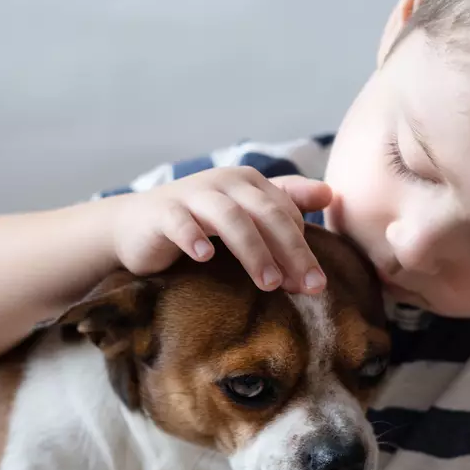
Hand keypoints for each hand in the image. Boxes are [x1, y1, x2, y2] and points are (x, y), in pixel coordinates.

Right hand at [111, 167, 332, 292]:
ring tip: (269, 284)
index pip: (287, 213)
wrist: (138, 226)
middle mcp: (224, 182)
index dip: (304, 249)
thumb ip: (286, 203)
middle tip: (309, 287)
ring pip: (230, 217)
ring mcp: (192, 194)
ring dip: (253, 250)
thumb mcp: (245, 214)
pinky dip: (193, 237)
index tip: (315, 285)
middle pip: (267, 214)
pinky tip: (204, 258)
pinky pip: (180, 222)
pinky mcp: (162, 211)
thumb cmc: (199, 223)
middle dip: (292, 251)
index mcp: (249, 183)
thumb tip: (331, 193)